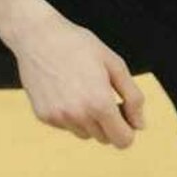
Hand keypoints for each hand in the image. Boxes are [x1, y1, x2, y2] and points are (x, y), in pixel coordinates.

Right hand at [11, 4, 145, 146]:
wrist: (36, 35)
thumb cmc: (78, 45)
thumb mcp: (114, 64)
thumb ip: (133, 97)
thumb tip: (139, 125)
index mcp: (99, 103)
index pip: (123, 140)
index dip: (128, 128)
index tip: (123, 112)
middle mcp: (78, 115)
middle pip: (105, 139)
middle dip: (109, 123)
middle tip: (102, 95)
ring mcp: (58, 117)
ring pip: (85, 134)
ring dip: (89, 120)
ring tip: (82, 90)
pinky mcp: (43, 115)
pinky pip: (65, 125)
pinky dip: (69, 114)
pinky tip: (64, 90)